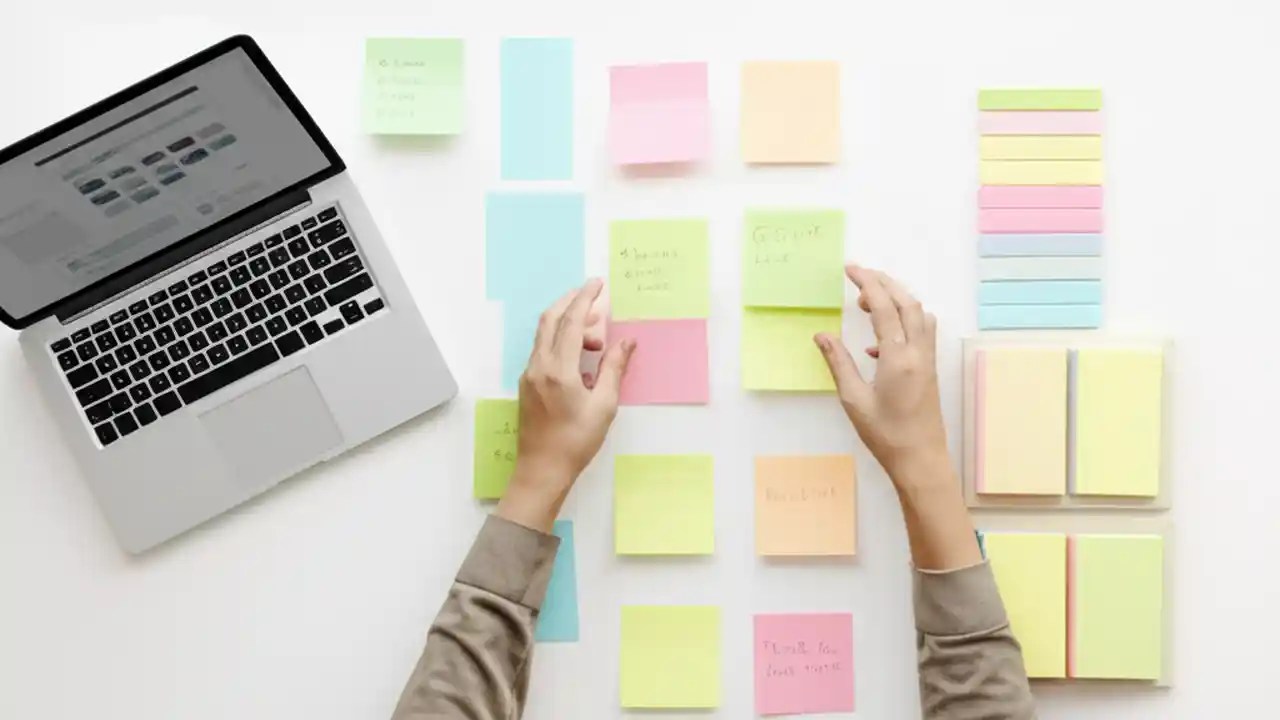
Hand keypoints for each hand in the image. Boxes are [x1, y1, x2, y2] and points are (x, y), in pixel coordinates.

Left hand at [496, 279, 635, 531]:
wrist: (542, 470)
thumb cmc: (576, 442)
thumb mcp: (604, 405)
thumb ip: (613, 368)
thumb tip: (626, 342)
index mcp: (558, 369)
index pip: (571, 321)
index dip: (585, 298)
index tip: (598, 283)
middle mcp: (538, 366)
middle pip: (550, 319)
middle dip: (572, 302)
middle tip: (595, 300)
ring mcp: (529, 374)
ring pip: (545, 334)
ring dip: (568, 325)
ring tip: (596, 340)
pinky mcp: (527, 384)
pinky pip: (543, 351)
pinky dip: (561, 342)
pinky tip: (580, 359)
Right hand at [814, 265, 948, 490]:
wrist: (921, 460)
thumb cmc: (885, 434)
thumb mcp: (853, 399)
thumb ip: (838, 362)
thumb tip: (822, 335)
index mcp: (898, 357)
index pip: (884, 307)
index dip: (868, 284)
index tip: (851, 269)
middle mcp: (918, 353)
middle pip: (907, 302)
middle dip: (884, 283)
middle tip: (860, 276)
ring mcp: (928, 360)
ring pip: (919, 314)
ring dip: (898, 299)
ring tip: (870, 302)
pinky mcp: (930, 370)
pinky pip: (921, 332)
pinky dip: (904, 322)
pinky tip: (879, 342)